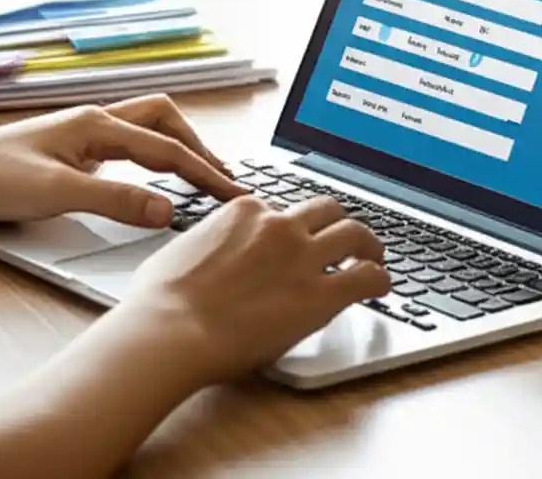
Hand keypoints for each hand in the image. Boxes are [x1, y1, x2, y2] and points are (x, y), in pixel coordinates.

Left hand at [0, 94, 245, 225]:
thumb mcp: (56, 194)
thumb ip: (116, 201)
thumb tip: (168, 209)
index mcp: (97, 125)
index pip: (169, 150)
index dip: (206, 174)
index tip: (235, 195)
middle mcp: (93, 122)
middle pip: (165, 121)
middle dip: (199, 147)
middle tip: (221, 179)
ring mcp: (80, 135)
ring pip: (145, 129)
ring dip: (176, 147)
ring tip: (198, 175)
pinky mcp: (69, 152)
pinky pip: (126, 146)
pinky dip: (151, 157)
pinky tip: (150, 179)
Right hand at [126, 195, 389, 381]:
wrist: (169, 331)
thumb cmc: (161, 301)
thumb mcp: (179, 250)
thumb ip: (207, 242)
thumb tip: (205, 251)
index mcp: (243, 211)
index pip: (282, 210)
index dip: (293, 229)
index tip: (297, 242)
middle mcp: (279, 226)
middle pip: (326, 211)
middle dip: (337, 224)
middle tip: (346, 241)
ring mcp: (303, 257)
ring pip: (355, 234)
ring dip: (369, 245)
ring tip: (374, 259)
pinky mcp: (321, 294)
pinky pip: (368, 276)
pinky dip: (380, 279)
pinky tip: (381, 288)